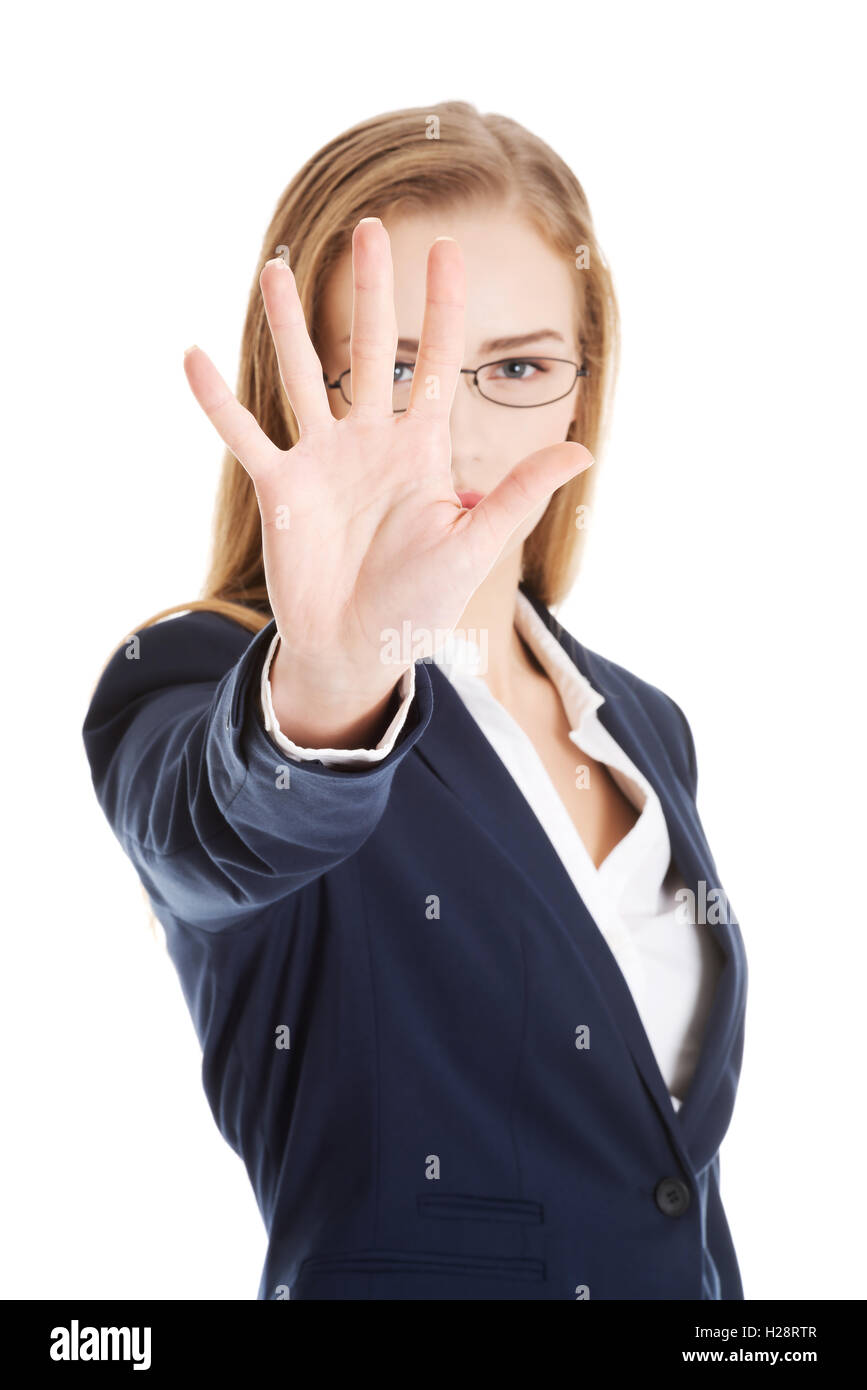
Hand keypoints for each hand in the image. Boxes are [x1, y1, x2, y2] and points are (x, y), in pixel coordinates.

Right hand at [183, 218, 592, 702]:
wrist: (358, 649)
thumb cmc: (420, 604)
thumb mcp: (473, 546)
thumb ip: (518, 495)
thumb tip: (582, 451)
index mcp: (422, 451)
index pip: (438, 364)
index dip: (444, 307)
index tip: (448, 250)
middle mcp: (371, 443)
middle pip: (371, 350)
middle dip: (372, 291)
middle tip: (369, 228)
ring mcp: (322, 461)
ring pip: (303, 377)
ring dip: (289, 326)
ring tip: (277, 270)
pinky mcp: (280, 487)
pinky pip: (244, 434)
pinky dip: (217, 401)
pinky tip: (193, 355)